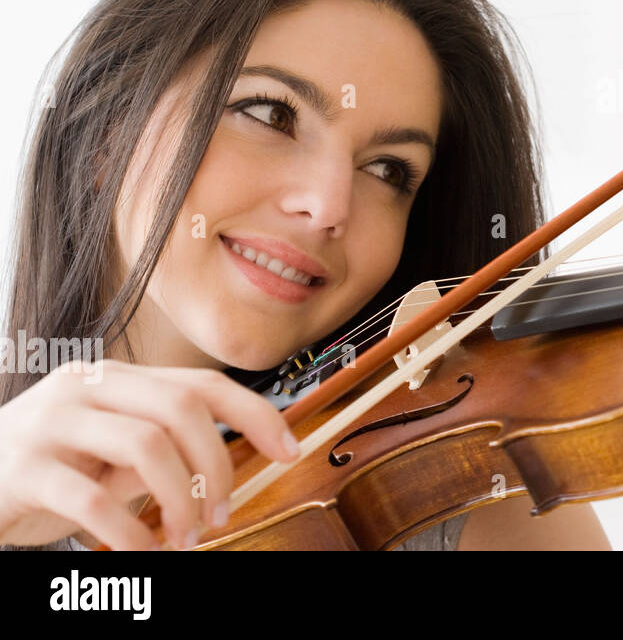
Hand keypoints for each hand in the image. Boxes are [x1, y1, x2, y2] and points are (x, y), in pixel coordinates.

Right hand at [0, 360, 299, 549]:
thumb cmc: (44, 472)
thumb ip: (159, 448)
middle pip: (181, 408)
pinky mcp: (23, 467)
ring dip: (180, 499)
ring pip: (146, 446)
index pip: (201, 383)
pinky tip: (141, 553)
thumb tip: (226, 470)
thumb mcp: (106, 452)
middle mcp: (85, 386)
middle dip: (218, 464)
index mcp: (115, 378)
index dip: (255, 414)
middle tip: (222, 515)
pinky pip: (94, 500)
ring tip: (184, 538)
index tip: (289, 451)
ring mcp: (51, 421)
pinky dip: (130, 533)